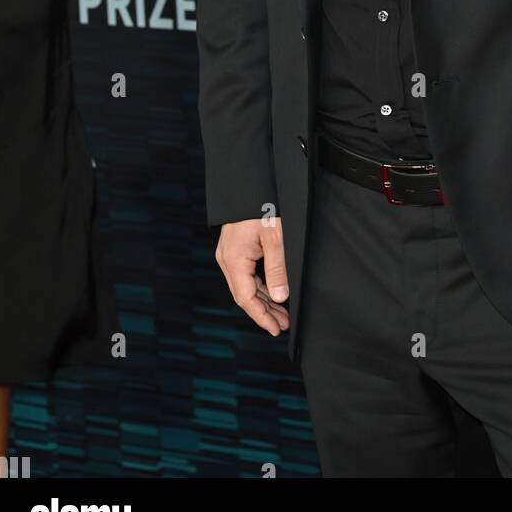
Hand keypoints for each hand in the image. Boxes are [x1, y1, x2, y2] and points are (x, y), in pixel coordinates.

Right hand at [215, 216, 289, 336]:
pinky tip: (272, 290)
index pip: (246, 299)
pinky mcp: (234, 246)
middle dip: (264, 311)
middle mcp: (227, 258)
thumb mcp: (276, 238)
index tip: (276, 329)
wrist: (250, 181)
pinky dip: (259, 284)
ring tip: (281, 312)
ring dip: (263, 298)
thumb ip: (277, 269)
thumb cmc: (263, 206)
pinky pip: (245, 272)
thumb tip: (279, 298)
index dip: (262, 317)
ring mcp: (229, 252)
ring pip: (245, 284)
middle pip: (244, 294)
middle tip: (284, 324)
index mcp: (234, 260)